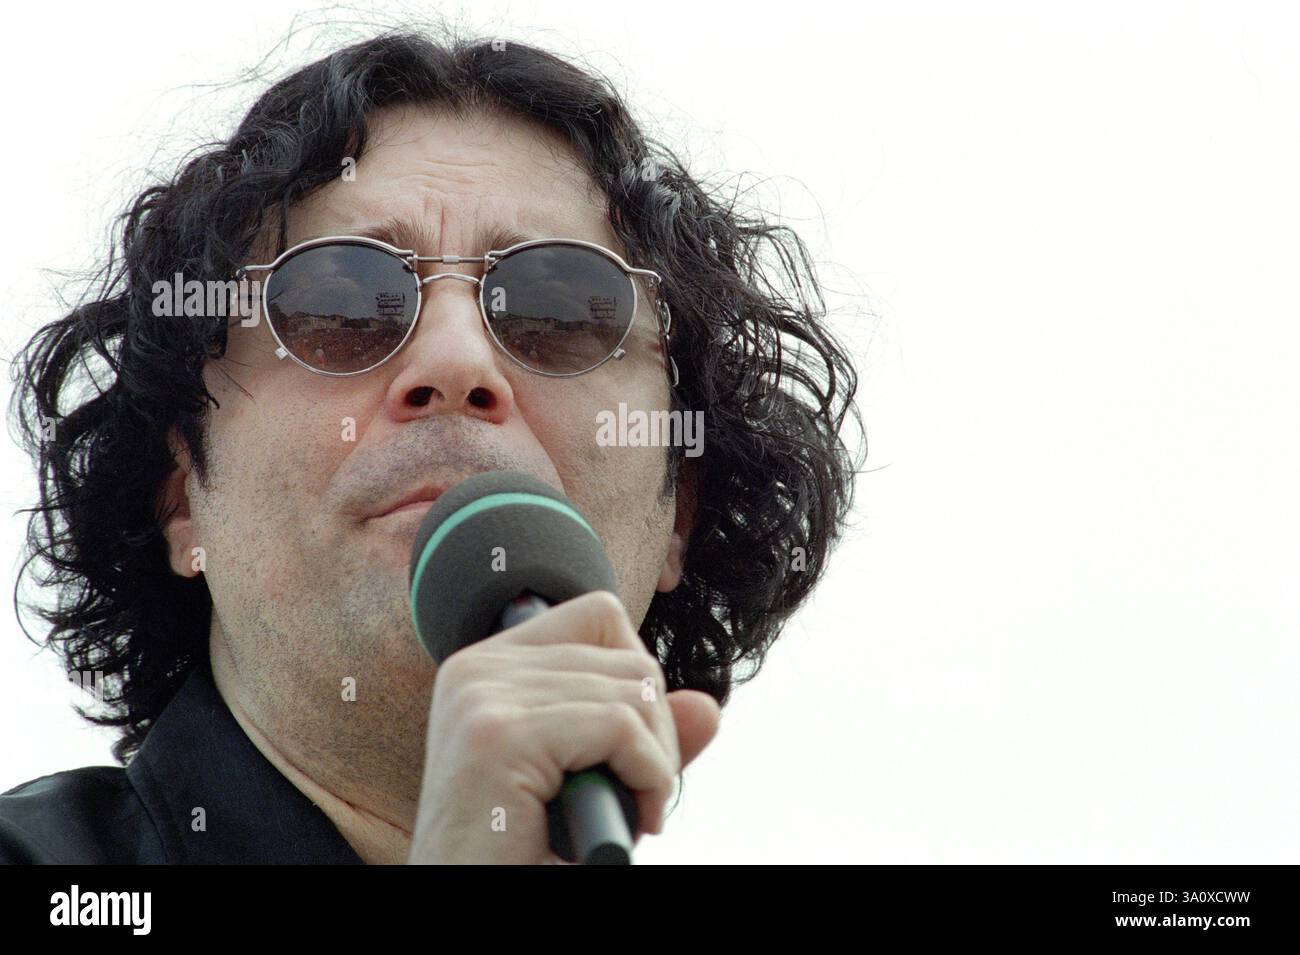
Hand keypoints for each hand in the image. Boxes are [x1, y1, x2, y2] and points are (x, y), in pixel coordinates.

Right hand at [406, 589, 721, 863]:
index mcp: (486, 668)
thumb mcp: (591, 782)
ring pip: (633, 692)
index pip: (599, 616)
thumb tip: (706, 706)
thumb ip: (643, 738)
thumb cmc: (522, 853)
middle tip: (639, 795)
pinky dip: (649, 778)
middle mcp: (476, 670)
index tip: (627, 747)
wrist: (473, 901)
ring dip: (655, 763)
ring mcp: (482, 697)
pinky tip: (633, 820)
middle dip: (657, 733)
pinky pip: (621, 728)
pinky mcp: (499, 736)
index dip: (637, 678)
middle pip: (627, 658)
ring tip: (631, 811)